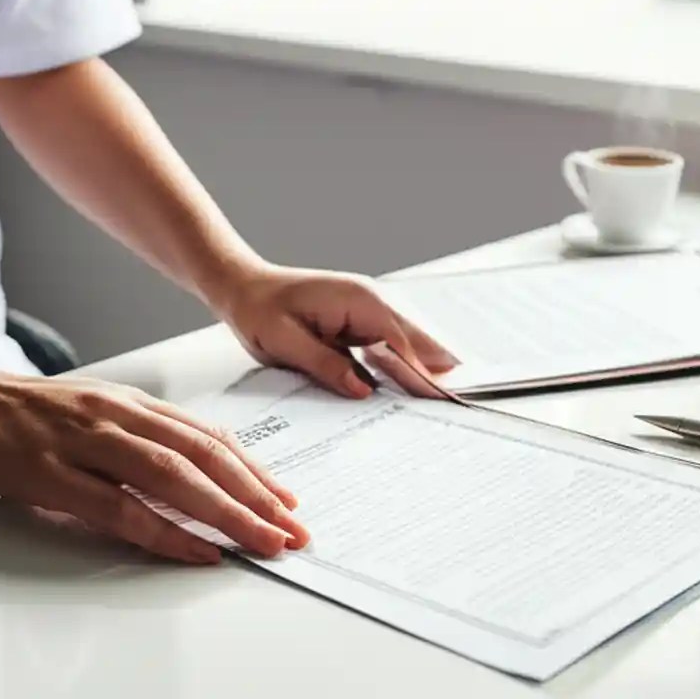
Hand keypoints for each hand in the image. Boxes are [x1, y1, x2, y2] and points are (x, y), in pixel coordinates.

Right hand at [0, 372, 309, 563]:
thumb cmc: (29, 413)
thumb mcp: (97, 411)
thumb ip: (143, 435)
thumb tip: (198, 466)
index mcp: (132, 403)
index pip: (208, 436)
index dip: (254, 469)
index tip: (285, 499)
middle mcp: (118, 417)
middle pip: (204, 456)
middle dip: (256, 496)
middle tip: (291, 529)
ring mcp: (87, 443)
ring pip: (174, 477)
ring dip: (226, 512)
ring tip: (261, 540)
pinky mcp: (56, 475)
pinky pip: (122, 508)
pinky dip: (166, 532)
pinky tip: (196, 549)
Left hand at [213, 264, 457, 398]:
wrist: (245, 289)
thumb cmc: (259, 310)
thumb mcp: (285, 341)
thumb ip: (325, 364)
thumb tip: (363, 390)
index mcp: (360, 300)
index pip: (402, 343)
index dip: (423, 374)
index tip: (442, 402)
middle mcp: (372, 302)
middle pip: (416, 342)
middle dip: (432, 374)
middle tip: (455, 409)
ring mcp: (369, 312)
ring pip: (406, 347)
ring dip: (417, 373)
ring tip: (437, 407)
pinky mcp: (361, 323)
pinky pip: (388, 349)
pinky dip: (398, 369)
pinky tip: (404, 395)